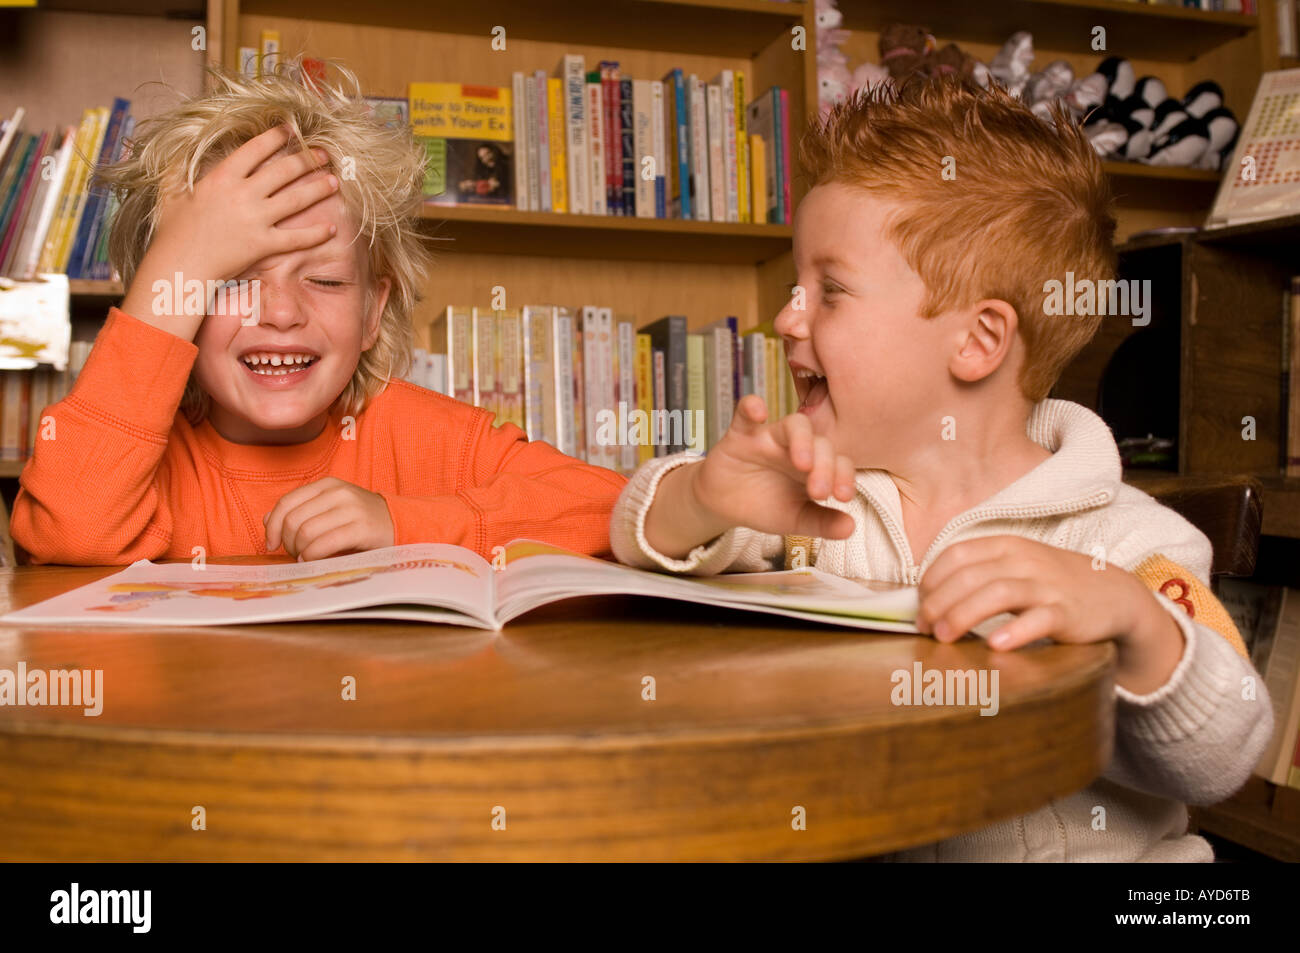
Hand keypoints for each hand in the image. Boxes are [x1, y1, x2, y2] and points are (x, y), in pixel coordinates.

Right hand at [121, 125, 339, 328]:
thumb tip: (184, 151)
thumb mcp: (172, 191)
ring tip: (334, 181)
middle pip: (284, 171)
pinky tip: (332, 228)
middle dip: (307, 159)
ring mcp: (255, 220)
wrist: (180, 265)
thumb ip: (180, 168)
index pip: (256, 149)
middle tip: (324, 154)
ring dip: (318, 189)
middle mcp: (242, 194)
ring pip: (296, 199)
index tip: (292, 130)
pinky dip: (316, 233)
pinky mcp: (263, 245)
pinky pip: (296, 238)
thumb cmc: (174, 230)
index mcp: (222, 177)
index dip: (277, 137)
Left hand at [263, 477, 394, 560]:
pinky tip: (312, 561)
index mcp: (327, 485)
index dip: (273, 526)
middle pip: (293, 519)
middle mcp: (338, 492)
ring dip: (299, 551)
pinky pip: (324, 544)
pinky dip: (311, 556)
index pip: (286, 503)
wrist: (399, 524)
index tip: (271, 544)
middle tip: (294, 554)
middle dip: (286, 542)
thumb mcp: (330, 509)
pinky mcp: (361, 528)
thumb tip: (267, 520)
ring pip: (305, 532)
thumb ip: (301, 511)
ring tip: (305, 558)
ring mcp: (351, 509)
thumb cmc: (361, 521)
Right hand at [644, 395, 856, 557]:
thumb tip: (850, 528)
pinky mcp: (741, 433)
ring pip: (794, 424)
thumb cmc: (764, 506)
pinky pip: (746, 412)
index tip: (843, 497)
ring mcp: (770, 438)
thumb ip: (822, 523)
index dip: (844, 477)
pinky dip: (752, 406)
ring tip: (802, 463)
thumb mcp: (795, 519)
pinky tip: (759, 412)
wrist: (724, 504)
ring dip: (802, 440)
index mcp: (816, 468)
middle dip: (825, 467)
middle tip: (819, 492)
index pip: (839, 463)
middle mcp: (798, 448)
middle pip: (821, 443)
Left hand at [916, 536, 1184, 690]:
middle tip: (924, 628)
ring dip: (963, 614)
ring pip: (997, 593)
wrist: (1114, 595)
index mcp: (1005, 546)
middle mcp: (1023, 560)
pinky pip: (1038, 619)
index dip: (931, 580)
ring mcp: (1046, 585)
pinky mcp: (1066, 612)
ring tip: (944, 637)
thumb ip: (978, 575)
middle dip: (939, 602)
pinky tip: (995, 646)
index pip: (956, 554)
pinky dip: (1015, 631)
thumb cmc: (1051, 584)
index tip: (919, 606)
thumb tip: (930, 597)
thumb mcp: (1015, 567)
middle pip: (969, 576)